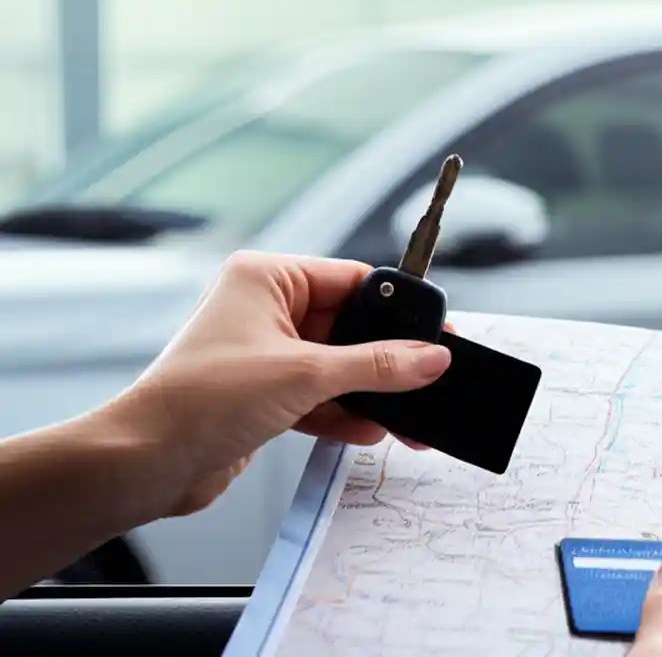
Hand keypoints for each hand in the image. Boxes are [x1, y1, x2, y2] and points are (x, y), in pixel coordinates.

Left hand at [114, 251, 451, 517]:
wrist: (146, 463)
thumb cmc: (201, 399)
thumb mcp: (307, 375)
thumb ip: (377, 366)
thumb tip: (430, 357)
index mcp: (266, 278)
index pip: (351, 279)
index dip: (396, 308)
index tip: (434, 331)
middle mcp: (263, 309)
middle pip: (349, 326)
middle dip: (384, 359)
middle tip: (424, 377)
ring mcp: (263, 353)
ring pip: (336, 366)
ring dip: (368, 392)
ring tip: (404, 415)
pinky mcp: (263, 394)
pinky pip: (319, 396)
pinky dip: (343, 413)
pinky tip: (370, 431)